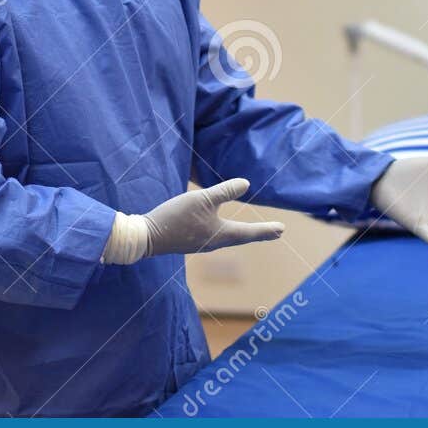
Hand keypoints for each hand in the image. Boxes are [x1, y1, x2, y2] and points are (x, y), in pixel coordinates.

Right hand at [104, 178, 284, 263]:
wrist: (145, 236)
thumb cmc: (175, 216)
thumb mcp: (202, 199)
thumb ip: (224, 191)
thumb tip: (246, 184)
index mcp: (220, 234)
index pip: (249, 232)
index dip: (266, 230)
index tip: (282, 229)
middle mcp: (214, 243)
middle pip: (241, 238)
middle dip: (258, 234)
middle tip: (276, 232)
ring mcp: (201, 244)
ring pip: (228, 239)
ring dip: (242, 234)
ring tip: (253, 232)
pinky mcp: (190, 241)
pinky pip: (215, 237)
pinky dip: (226, 233)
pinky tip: (220, 229)